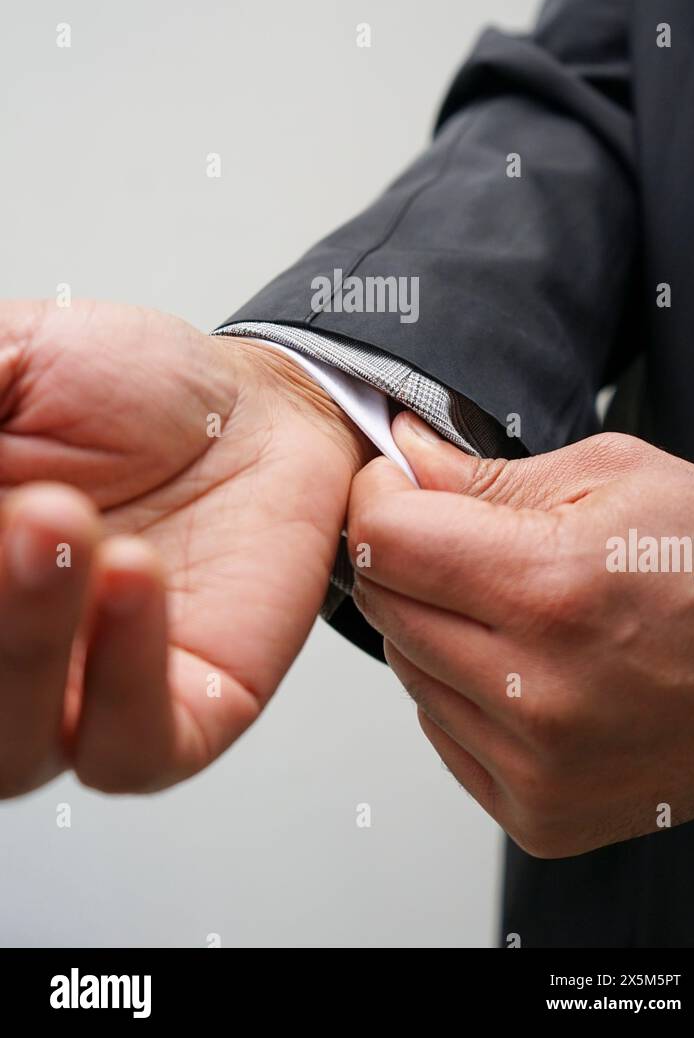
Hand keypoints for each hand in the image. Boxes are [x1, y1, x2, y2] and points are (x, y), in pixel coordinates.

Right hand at [0, 300, 371, 796]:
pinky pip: (129, 747)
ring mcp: (70, 703)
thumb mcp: (14, 359)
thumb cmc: (126, 393)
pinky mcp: (175, 728)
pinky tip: (134, 576)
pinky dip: (123, 673)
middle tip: (17, 506)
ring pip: (11, 749)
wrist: (255, 411)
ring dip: (26, 639)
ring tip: (61, 520)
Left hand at [348, 414, 693, 856]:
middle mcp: (536, 692)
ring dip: (437, 628)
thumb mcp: (615, 474)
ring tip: (520, 609)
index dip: (381, 496)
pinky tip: (529, 667)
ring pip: (407, 672)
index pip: (382, 541)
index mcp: (550, 589)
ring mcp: (537, 766)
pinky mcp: (540, 813)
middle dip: (407, 557)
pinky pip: (443, 733)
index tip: (402, 487)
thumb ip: (486, 472)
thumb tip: (404, 455)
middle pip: (383, 607)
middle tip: (464, 539)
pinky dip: (465, 693)